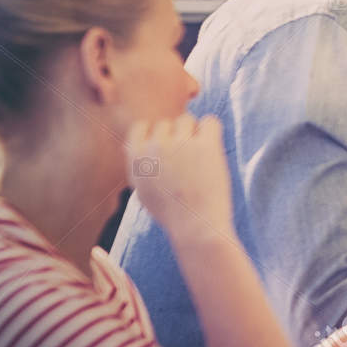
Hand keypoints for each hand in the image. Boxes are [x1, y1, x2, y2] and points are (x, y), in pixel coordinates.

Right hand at [126, 115, 233, 241]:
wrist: (196, 227)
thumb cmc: (171, 212)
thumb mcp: (144, 191)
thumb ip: (138, 166)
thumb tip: (133, 145)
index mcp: (135, 156)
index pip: (142, 126)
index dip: (157, 137)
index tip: (169, 154)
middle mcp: (155, 147)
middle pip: (167, 123)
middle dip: (177, 138)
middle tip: (188, 163)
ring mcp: (180, 144)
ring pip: (187, 119)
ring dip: (195, 134)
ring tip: (200, 160)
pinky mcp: (205, 146)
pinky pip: (210, 121)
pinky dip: (212, 131)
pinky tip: (213, 150)